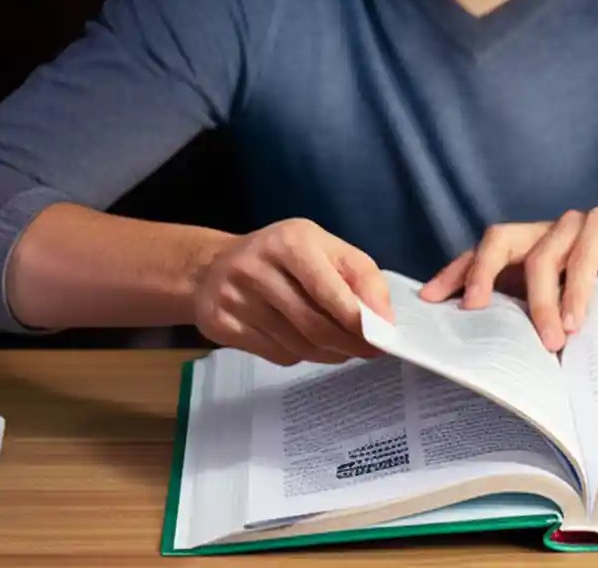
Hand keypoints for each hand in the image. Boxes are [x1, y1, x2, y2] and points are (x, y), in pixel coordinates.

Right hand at [192, 218, 394, 365]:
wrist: (213, 267)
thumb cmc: (281, 257)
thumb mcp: (323, 248)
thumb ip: (359, 275)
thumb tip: (383, 317)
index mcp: (291, 242)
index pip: (332, 291)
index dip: (362, 320)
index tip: (383, 335)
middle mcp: (258, 267)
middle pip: (315, 325)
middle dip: (351, 344)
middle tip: (370, 350)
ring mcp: (236, 298)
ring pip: (299, 345)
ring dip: (330, 353)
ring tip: (342, 347)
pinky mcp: (222, 325)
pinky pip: (277, 355)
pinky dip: (302, 356)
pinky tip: (307, 344)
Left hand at [419, 208, 597, 350]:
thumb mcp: (566, 311)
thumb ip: (535, 318)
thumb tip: (494, 355)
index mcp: (529, 250)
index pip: (480, 254)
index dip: (454, 273)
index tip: (429, 299)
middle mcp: (545, 232)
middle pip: (497, 239)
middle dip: (478, 273)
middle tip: (471, 310)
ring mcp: (573, 224)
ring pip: (540, 258)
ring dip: (540, 305)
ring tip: (550, 341)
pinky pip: (580, 258)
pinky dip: (574, 293)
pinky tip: (576, 321)